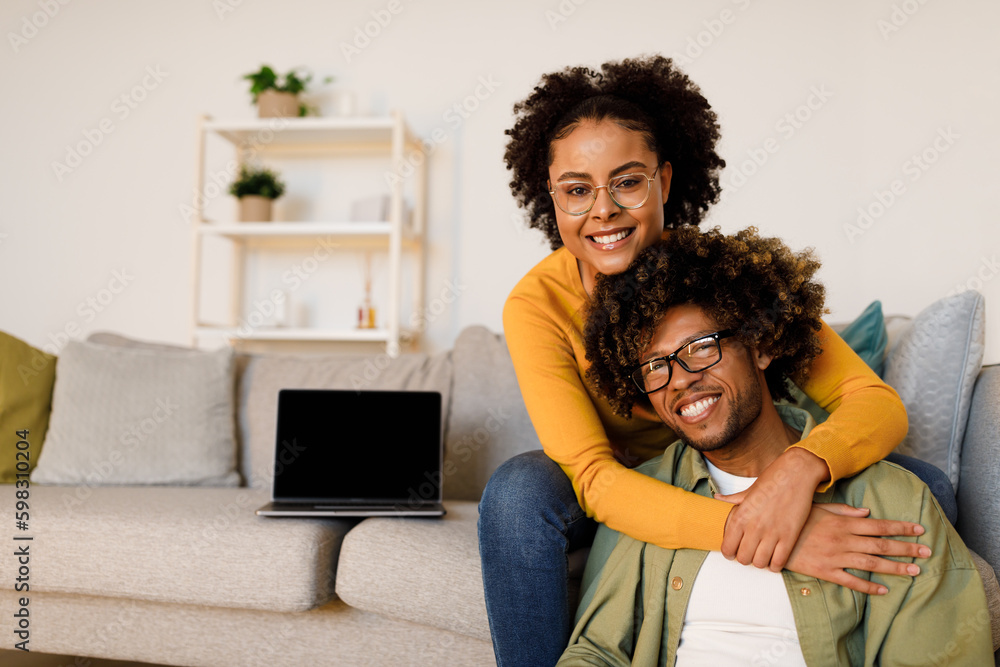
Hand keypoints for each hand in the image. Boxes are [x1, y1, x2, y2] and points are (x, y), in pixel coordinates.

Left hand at [718, 447, 829, 570]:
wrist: (796, 473)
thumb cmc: (772, 480)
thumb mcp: (748, 490)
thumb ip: (732, 499)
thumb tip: (717, 497)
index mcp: (740, 516)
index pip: (728, 548)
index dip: (730, 553)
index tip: (734, 551)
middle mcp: (753, 527)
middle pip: (743, 559)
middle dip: (745, 559)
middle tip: (750, 553)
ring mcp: (772, 533)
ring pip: (760, 563)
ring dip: (760, 562)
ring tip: (763, 556)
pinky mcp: (789, 536)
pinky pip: (779, 562)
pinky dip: (776, 564)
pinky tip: (776, 558)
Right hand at [784, 503, 928, 594]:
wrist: (772, 537)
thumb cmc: (796, 520)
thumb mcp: (819, 509)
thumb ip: (845, 511)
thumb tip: (867, 512)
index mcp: (844, 523)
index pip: (879, 525)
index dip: (900, 528)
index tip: (919, 530)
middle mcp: (844, 539)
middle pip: (881, 544)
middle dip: (906, 548)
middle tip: (927, 551)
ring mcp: (836, 556)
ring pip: (872, 563)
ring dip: (895, 567)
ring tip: (915, 570)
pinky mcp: (826, 571)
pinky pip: (852, 581)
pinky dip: (869, 586)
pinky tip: (883, 589)